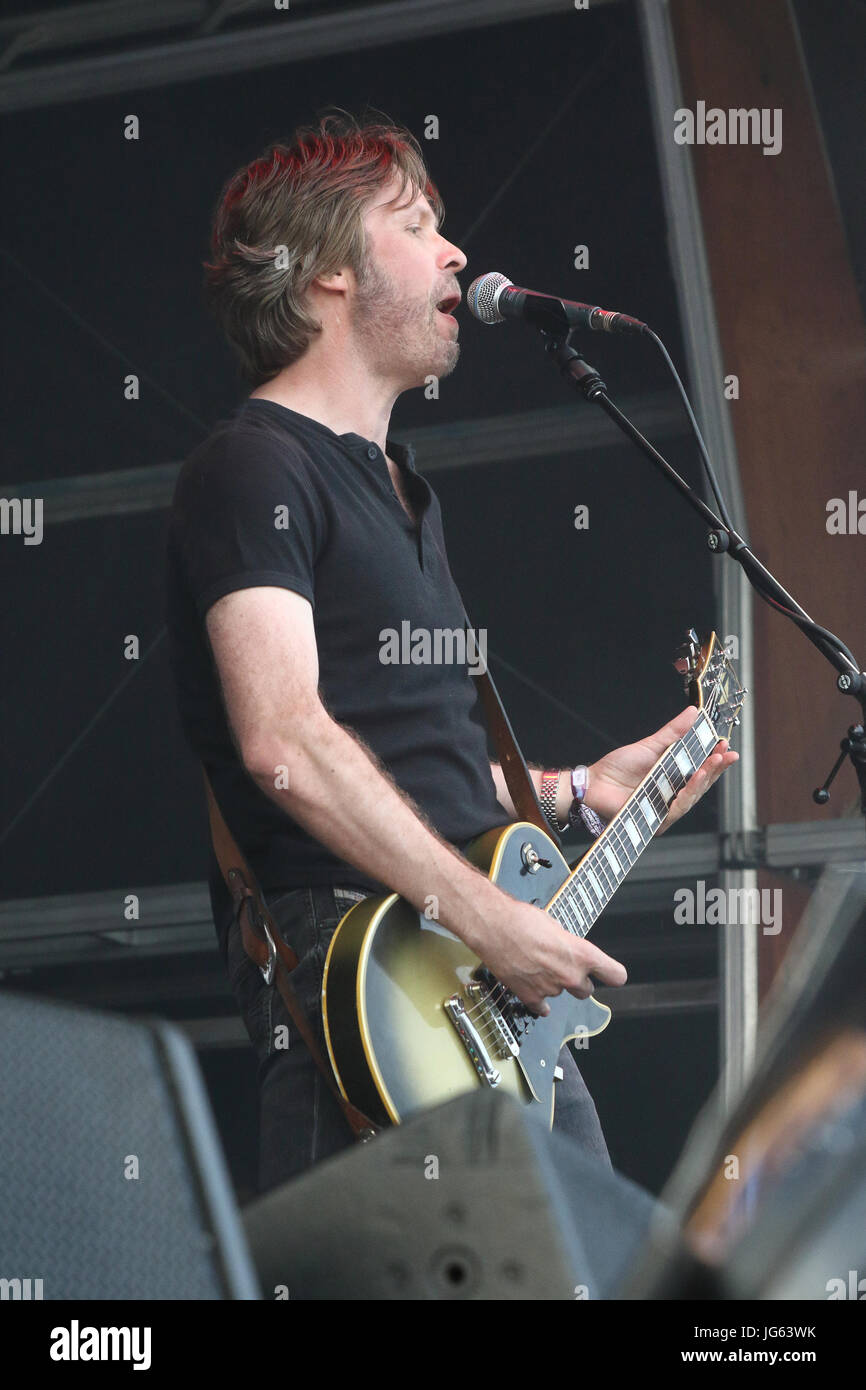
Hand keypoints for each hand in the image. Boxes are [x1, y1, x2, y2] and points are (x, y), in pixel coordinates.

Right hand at [476, 895, 626, 1015]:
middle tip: (564, 966)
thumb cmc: (521, 920)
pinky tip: (533, 985)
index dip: (612, 974)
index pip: (616, 975)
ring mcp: (550, 989)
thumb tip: (568, 951)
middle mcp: (570, 976)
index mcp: (582, 955)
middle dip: (578, 980)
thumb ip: (569, 945)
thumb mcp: (555, 925)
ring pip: (561, 994)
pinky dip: (539, 999)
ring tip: (537, 965)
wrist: (492, 927)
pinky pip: (542, 1007)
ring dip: (553, 983)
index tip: (610, 974)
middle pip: (587, 990)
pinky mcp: (530, 997)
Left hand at [586, 705, 738, 832]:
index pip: (701, 770)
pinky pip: (675, 810)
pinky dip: (685, 796)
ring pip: (691, 797)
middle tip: (726, 754)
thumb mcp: (651, 745)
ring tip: (712, 765)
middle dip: (716, 769)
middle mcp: (672, 795)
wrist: (593, 783)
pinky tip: (693, 783)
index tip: (726, 745)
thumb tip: (694, 712)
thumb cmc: (618, 767)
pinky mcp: (656, 820)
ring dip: (704, 780)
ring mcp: (665, 809)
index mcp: (674, 778)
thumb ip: (674, 732)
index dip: (716, 759)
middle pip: (701, 784)